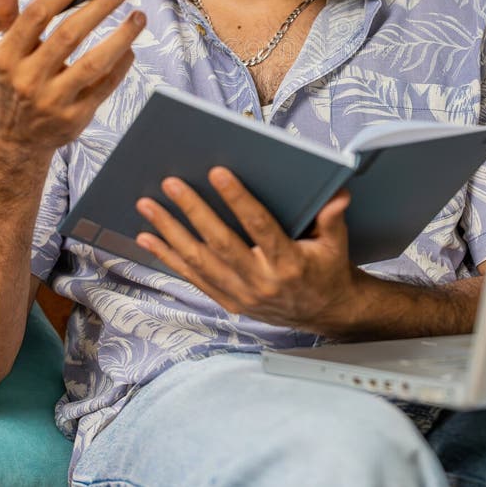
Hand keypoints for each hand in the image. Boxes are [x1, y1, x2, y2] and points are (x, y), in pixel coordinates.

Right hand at [0, 0, 144, 162]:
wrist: (13, 140)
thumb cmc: (14, 81)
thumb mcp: (0, 51)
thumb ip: (2, 14)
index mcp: (7, 56)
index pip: (38, 15)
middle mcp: (27, 79)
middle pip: (69, 35)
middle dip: (100, 6)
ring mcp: (52, 101)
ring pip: (93, 63)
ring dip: (121, 36)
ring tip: (140, 15)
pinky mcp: (74, 119)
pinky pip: (104, 87)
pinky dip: (120, 66)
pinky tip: (132, 48)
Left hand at [136, 169, 359, 334]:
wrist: (326, 313)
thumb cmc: (327, 269)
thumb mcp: (336, 242)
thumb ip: (332, 218)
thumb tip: (338, 194)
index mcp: (287, 263)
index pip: (258, 226)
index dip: (237, 199)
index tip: (217, 173)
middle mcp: (260, 282)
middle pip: (219, 243)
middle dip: (193, 211)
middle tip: (171, 183)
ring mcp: (240, 295)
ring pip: (198, 261)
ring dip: (169, 232)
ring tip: (148, 205)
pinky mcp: (228, 302)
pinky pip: (193, 277)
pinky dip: (168, 257)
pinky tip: (148, 238)